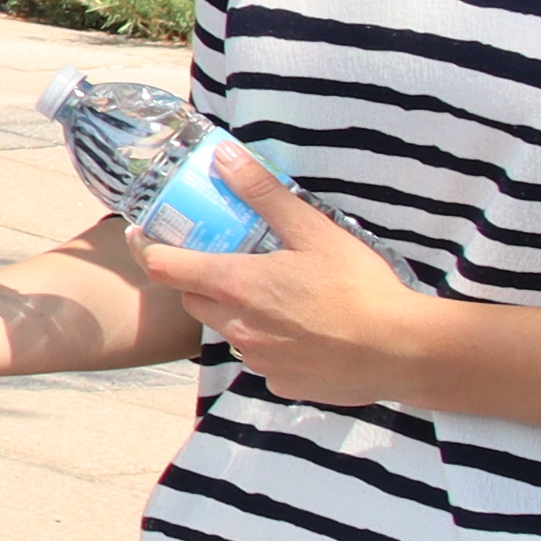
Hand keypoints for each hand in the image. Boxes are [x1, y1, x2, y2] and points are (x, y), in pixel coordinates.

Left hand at [123, 146, 456, 410]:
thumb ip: (264, 193)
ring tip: (280, 295)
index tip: (140, 233)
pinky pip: (261, 358)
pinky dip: (271, 342)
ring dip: (238, 311)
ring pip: (228, 330)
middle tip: (230, 259)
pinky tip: (304, 330)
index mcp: (236, 286)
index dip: (146, 248)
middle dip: (201, 279)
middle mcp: (236, 327)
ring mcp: (257, 360)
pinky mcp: (281, 383)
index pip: (163, 267)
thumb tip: (224, 157)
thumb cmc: (359, 288)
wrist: (400, 352)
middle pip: (193, 299)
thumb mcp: (314, 230)